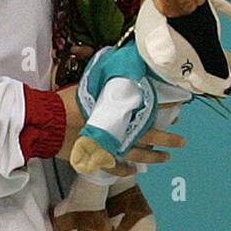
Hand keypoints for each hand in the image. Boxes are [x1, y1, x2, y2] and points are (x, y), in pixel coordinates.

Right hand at [55, 88, 185, 173]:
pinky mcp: (99, 159)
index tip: (178, 109)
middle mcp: (119, 131)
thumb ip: (101, 75)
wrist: (49, 123)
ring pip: (138, 155)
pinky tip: (135, 171)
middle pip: (149, 136)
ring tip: (166, 158)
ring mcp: (111, 148)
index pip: (147, 109)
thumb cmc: (66, 102)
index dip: (163, 108)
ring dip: (154, 157)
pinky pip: (117, 168)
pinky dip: (126, 170)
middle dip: (167, 138)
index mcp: (118, 111)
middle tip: (182, 141)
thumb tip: (115, 59)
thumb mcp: (85, 83)